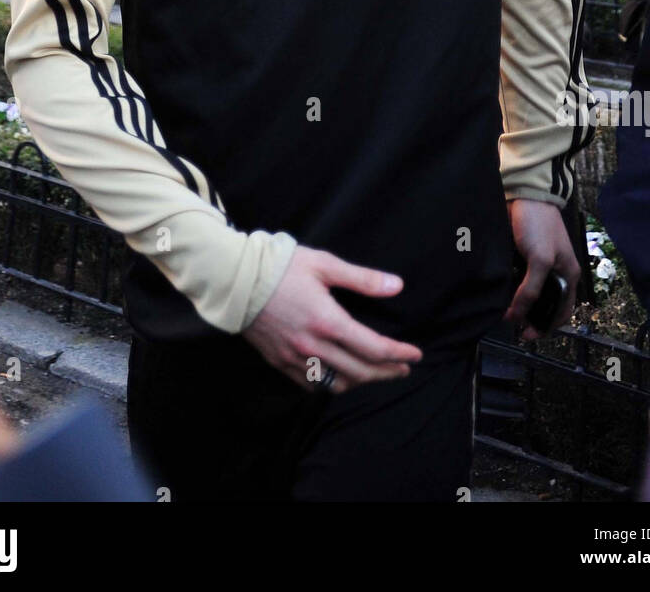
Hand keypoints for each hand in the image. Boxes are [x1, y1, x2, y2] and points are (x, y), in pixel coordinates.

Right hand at [242, 245, 422, 395]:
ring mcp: (295, 358)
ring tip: (374, 372)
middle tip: (403, 367)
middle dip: (387, 372)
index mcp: (328, 321)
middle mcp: (314, 346)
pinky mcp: (279, 362)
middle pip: (361, 372)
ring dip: (361, 382)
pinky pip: (311, 385)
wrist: (234, 279)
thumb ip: (363, 279)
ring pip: (337, 384)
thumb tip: (397, 286)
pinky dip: (332, 384)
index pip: (375, 348)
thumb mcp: (325, 264)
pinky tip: (340, 375)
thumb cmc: (280, 266)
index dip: (399, 354)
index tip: (415, 354)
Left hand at [504, 199, 579, 340]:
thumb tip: (515, 316)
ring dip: (520, 304)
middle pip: (545, 305)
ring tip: (504, 313)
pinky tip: (500, 295)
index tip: (527, 336)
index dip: (547, 327)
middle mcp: (556, 273)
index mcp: (568, 276)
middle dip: (531, 317)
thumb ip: (530, 289)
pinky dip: (511, 289)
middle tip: (513, 326)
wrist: (524, 194)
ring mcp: (539, 265)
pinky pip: (518, 280)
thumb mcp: (539, 260)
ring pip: (530, 293)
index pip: (562, 312)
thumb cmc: (539, 225)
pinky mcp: (522, 256)